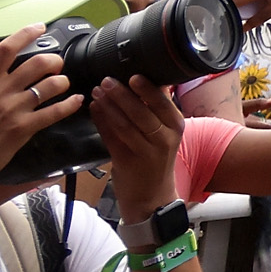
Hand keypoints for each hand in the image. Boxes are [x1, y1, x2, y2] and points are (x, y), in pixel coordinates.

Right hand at [0, 28, 89, 200]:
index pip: (5, 49)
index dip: (25, 34)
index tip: (40, 26)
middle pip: (36, 63)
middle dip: (54, 60)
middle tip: (58, 65)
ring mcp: (13, 110)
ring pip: (50, 85)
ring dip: (63, 82)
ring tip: (64, 84)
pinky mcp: (23, 128)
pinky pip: (55, 111)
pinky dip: (70, 104)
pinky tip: (76, 101)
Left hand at [93, 76, 189, 217]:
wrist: (152, 197)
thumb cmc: (157, 159)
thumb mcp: (166, 134)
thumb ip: (158, 110)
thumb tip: (147, 78)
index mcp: (176, 126)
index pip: (163, 103)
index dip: (147, 89)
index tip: (133, 75)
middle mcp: (164, 138)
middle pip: (141, 112)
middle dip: (122, 95)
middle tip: (106, 80)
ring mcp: (145, 152)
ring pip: (124, 124)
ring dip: (108, 106)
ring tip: (96, 92)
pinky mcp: (126, 162)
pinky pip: (111, 138)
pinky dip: (101, 122)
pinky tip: (94, 109)